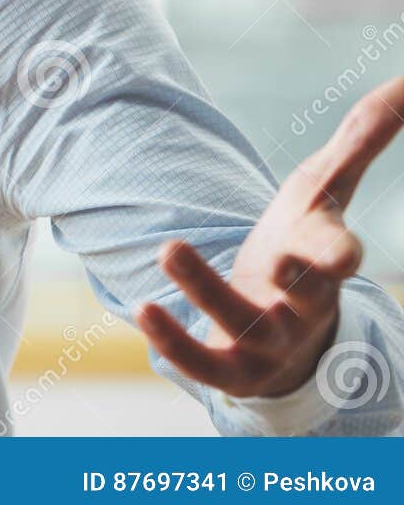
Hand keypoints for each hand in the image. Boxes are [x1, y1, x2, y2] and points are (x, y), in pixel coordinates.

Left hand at [135, 76, 403, 397]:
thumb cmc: (304, 247)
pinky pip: (205, 363)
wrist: (287, 336)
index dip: (340, 251)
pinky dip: (176, 343)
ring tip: (169, 247)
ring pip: (243, 322)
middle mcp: (304, 303)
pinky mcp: (230, 366)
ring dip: (207, 290)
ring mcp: (267, 339)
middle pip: (308, 293)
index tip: (343, 251)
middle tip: (282, 258)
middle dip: (301, 280)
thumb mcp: (324, 190)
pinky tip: (144, 311)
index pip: (340, 254)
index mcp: (325, 260)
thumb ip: (361, 137)